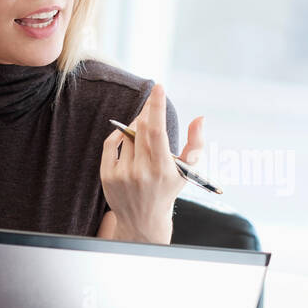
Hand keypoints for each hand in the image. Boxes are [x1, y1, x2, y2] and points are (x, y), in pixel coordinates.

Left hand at [99, 85, 204, 244]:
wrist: (142, 220)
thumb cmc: (167, 190)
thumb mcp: (187, 171)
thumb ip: (196, 143)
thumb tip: (200, 118)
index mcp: (162, 169)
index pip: (157, 131)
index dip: (157, 107)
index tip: (158, 88)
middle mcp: (141, 172)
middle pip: (141, 129)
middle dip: (148, 110)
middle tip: (153, 98)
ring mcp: (122, 174)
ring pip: (128, 135)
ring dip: (136, 125)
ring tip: (144, 130)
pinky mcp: (107, 175)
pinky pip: (111, 143)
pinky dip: (119, 135)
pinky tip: (127, 136)